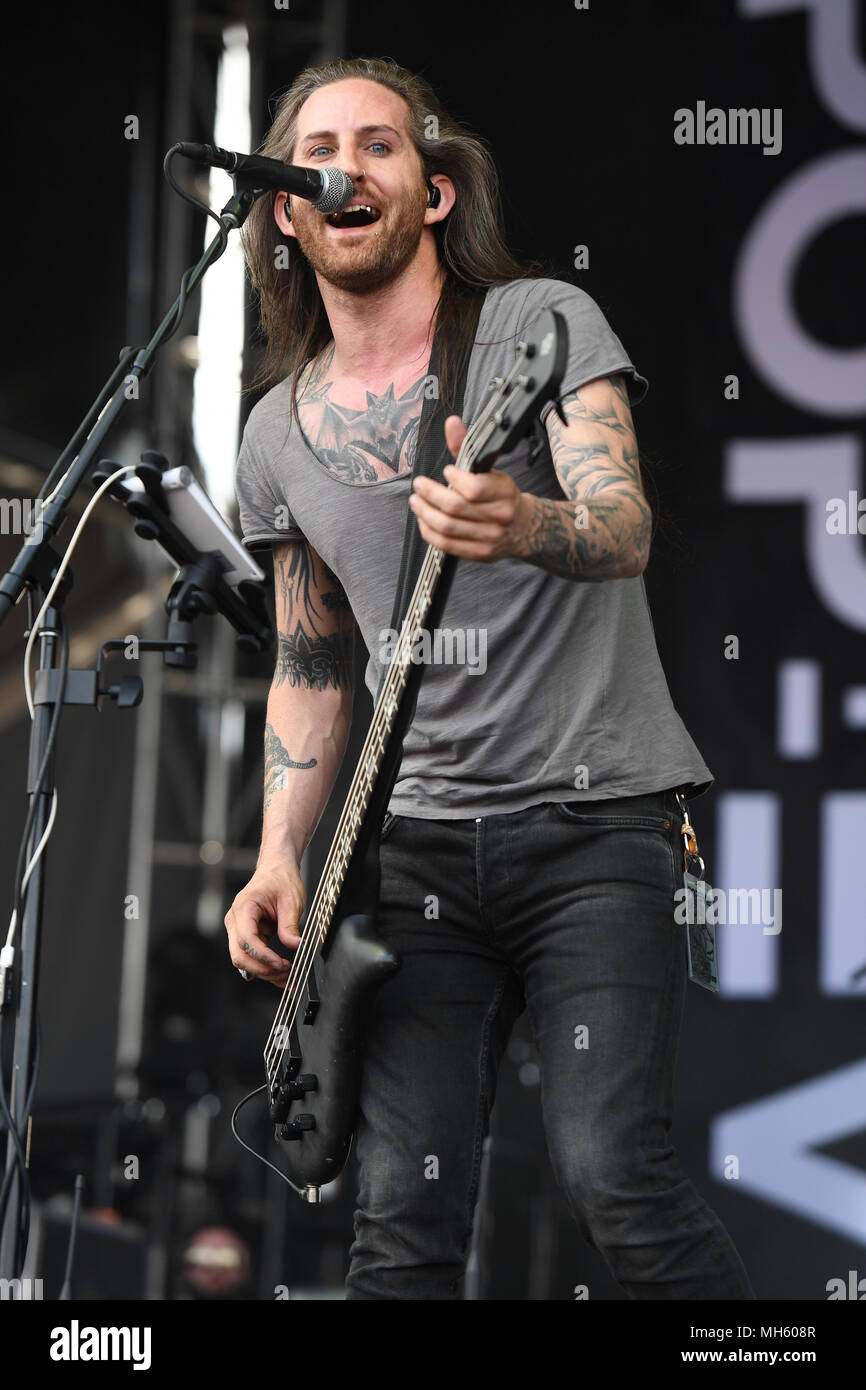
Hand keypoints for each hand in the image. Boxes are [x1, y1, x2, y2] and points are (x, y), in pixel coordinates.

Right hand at [224, 860, 305, 986]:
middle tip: (287, 974)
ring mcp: (238, 929)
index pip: (246, 939)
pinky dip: (266, 968)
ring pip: (244, 960)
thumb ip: (290, 926)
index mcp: (244, 908)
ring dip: (265, 972)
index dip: (263, 955)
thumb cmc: (281, 879)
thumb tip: (296, 946)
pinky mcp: (247, 936)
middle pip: (239, 955)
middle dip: (262, 969)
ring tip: (289, 978)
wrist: (276, 870)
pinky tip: (281, 976)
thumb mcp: (291, 901)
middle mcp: (236, 920)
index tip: (281, 963)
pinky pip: (252, 957)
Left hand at [407, 414, 531, 561]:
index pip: (474, 488)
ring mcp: (490, 538)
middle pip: (455, 507)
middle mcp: (500, 516)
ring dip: (425, 513)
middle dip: (430, 495)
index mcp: (505, 492)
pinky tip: (423, 520)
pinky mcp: (480, 553)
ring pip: (448, 527)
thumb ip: (466, 446)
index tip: (446, 471)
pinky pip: (447, 545)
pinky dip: (430, 532)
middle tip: (418, 486)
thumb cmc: (498, 494)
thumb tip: (451, 422)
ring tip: (415, 501)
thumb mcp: (487, 468)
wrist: (521, 527)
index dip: (454, 479)